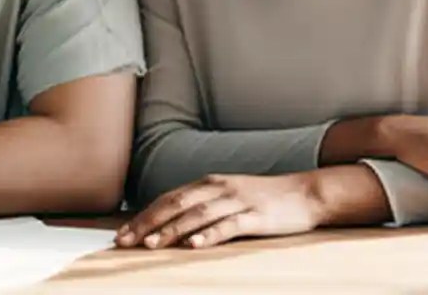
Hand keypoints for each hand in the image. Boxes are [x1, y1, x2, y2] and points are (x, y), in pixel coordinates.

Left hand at [114, 173, 322, 249]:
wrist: (306, 194)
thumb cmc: (263, 199)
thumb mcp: (228, 196)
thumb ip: (202, 205)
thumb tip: (169, 224)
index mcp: (209, 183)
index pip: (168, 199)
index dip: (143, 216)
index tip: (122, 234)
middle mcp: (219, 188)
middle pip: (176, 205)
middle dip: (148, 224)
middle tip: (125, 241)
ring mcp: (238, 201)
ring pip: (198, 215)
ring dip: (172, 230)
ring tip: (152, 244)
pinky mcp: (256, 216)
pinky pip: (229, 226)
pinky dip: (209, 235)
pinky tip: (194, 245)